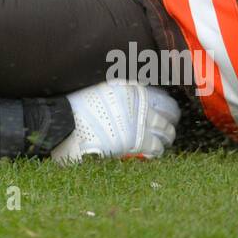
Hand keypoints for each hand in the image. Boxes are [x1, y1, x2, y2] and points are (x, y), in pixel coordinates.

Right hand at [51, 80, 179, 161]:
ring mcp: (139, 121)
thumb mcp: (97, 86)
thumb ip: (116, 89)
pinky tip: (155, 151)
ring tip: (165, 139)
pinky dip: (158, 150)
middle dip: (171, 119)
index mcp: (130, 86)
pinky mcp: (136, 141)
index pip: (159, 94)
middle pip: (169, 111)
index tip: (164, 109)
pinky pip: (156, 147)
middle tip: (169, 125)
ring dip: (168, 136)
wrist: (66, 122)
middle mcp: (138, 101)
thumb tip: (125, 92)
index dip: (164, 104)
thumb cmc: (76, 104)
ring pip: (166, 130)